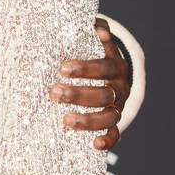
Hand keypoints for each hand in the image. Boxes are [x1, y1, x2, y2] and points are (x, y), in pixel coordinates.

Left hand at [49, 17, 129, 151]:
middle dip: (79, 95)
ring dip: (88, 120)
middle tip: (55, 93)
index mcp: (115, 65)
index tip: (63, 68)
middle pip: (104, 94)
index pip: (104, 66)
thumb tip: (99, 30)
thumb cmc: (93, 54)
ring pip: (109, 116)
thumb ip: (94, 29)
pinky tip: (94, 144)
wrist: (109, 73)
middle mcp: (119, 87)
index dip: (85, 68)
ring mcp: (118, 106)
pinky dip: (108, 140)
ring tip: (66, 120)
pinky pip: (116, 134)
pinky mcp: (114, 122)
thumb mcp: (93, 40)